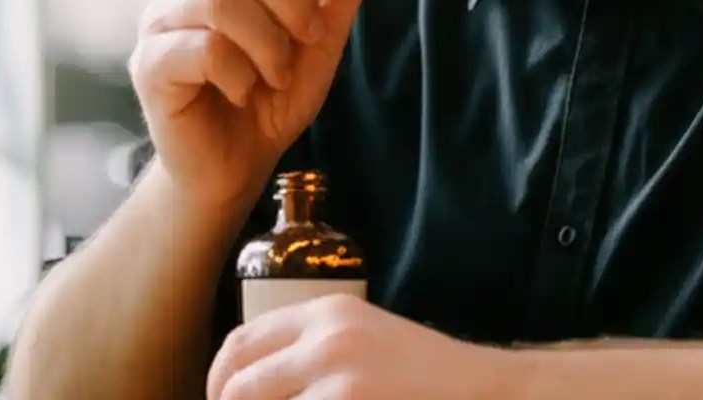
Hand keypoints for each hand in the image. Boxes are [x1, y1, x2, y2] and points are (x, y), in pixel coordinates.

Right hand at [129, 0, 372, 206]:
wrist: (236, 165)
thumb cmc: (275, 95)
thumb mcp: (322, 41)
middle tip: (305, 40)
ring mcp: (160, 18)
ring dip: (269, 43)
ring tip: (276, 75)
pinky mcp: (147, 65)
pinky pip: (202, 49)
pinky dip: (240, 75)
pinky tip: (242, 92)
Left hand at [207, 295, 511, 399]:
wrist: (485, 390)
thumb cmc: (424, 377)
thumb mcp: (364, 341)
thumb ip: (310, 350)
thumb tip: (245, 385)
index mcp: (326, 312)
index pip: (240, 342)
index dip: (217, 380)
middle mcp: (326, 338)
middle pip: (238, 386)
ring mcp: (338, 377)